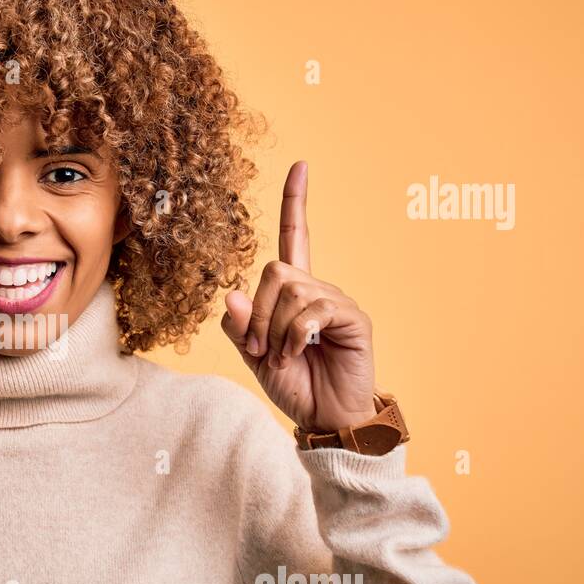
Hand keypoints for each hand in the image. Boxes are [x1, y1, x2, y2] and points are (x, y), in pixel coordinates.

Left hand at [221, 161, 377, 431]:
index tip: (300, 165)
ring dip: (274, 329)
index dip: (295, 203)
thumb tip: (231, 295)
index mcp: (293, 293)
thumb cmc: (294, 386)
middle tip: (259, 348)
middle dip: (257, 312)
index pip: (294, 238)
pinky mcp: (353, 319)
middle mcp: (317, 289)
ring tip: (282, 356)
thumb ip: (240, 328)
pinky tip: (298, 354)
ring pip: (291, 291)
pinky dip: (294, 336)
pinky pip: (313, 311)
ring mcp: (337, 302)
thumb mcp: (254, 357)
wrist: (325, 418)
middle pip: (276, 270)